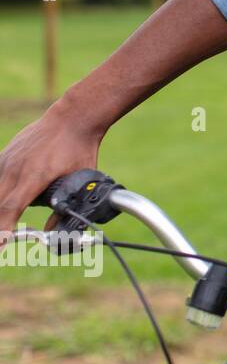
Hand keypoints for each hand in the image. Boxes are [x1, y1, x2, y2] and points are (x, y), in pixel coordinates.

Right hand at [0, 97, 104, 244]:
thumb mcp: (81, 179)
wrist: (73, 118)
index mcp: (34, 177)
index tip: (0, 245)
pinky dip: (0, 191)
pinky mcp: (4, 156)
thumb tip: (52, 229)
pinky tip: (9, 195)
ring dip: (1, 207)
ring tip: (8, 221)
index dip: (2, 229)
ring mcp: (7, 161)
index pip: (10, 209)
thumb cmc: (80, 148)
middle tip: (4, 239)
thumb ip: (66, 206)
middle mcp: (15, 169)